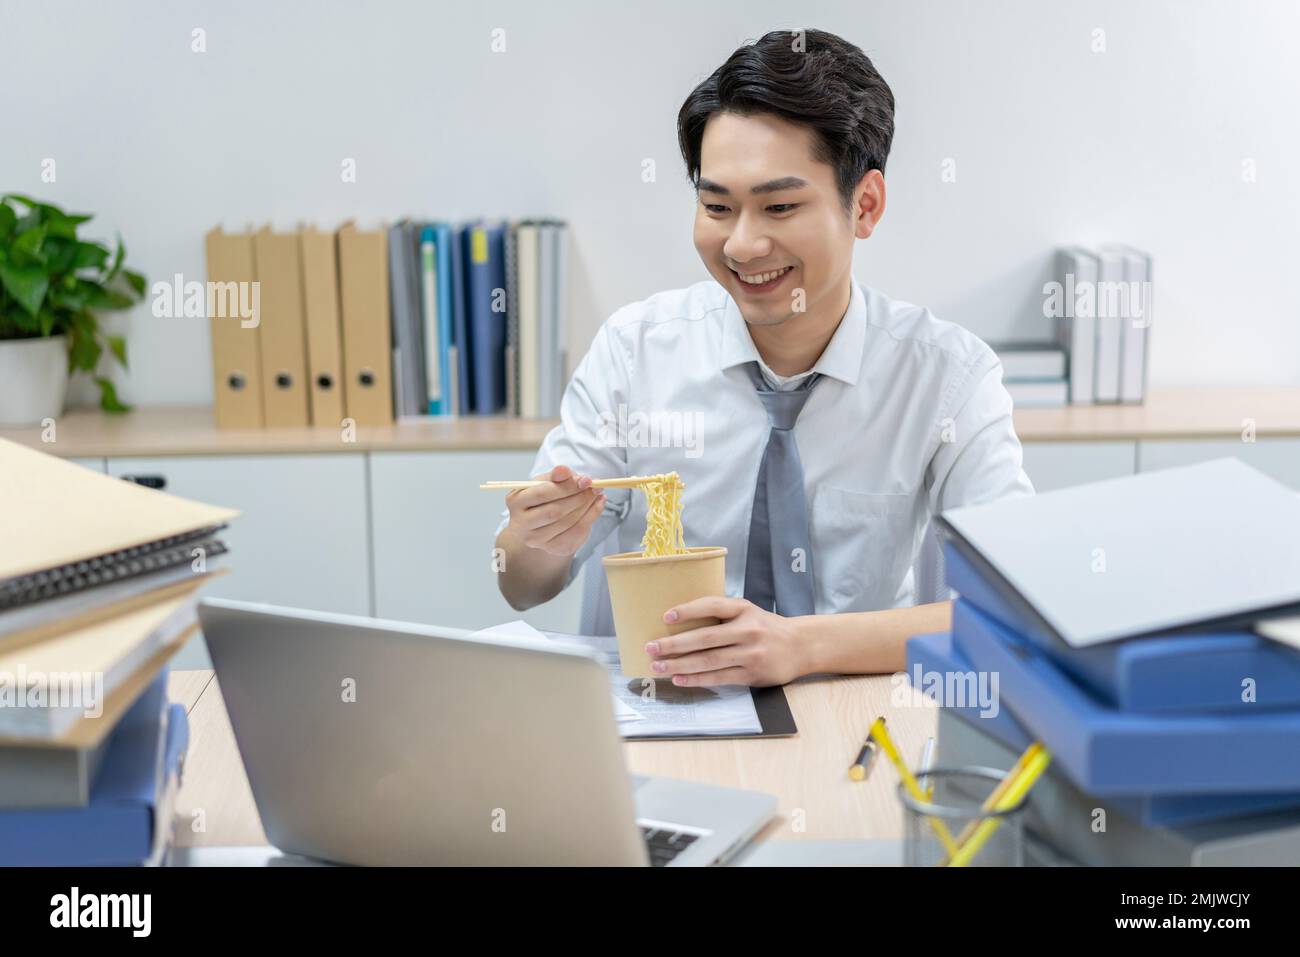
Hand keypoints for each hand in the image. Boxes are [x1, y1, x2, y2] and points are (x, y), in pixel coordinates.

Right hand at [505, 465, 604, 556]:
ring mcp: (535, 540)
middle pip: (554, 512)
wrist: (541, 521)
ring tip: (597, 495)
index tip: (586, 480)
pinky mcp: (552, 549)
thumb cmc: (543, 497)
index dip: (567, 487)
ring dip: (588, 507)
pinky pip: (575, 534)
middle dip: (579, 498)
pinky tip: (597, 506)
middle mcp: (520, 524)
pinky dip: (591, 518)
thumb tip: (565, 471)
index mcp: (515, 501)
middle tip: (595, 488)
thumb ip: (557, 475)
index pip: (542, 494)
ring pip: (568, 523)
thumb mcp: (547, 481)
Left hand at [644, 597, 809, 687]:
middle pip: (705, 637)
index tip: (666, 616)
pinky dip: (697, 678)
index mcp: (743, 609)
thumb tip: (681, 624)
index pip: (712, 606)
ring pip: (709, 660)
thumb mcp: (748, 612)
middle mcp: (747, 629)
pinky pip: (719, 676)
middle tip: (650, 647)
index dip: (689, 610)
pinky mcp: (752, 673)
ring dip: (680, 664)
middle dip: (674, 644)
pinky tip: (679, 679)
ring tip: (658, 666)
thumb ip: (723, 616)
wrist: (801, 646)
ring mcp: (750, 653)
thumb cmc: (766, 627)